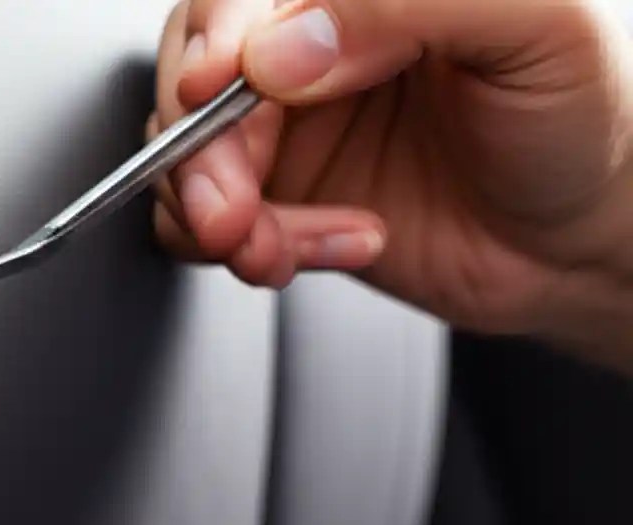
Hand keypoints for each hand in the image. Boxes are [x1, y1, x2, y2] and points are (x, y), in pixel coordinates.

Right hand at [152, 0, 632, 369]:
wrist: (597, 242)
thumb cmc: (596, 113)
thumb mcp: (537, 26)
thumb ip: (409, 6)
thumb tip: (279, 52)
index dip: (211, 41)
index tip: (209, 94)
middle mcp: (311, 46)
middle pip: (191, 75)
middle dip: (197, 152)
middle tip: (230, 207)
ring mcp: (289, 124)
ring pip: (185, 155)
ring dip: (212, 212)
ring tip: (274, 245)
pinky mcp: (283, 196)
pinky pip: (211, 221)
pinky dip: (249, 249)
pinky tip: (329, 245)